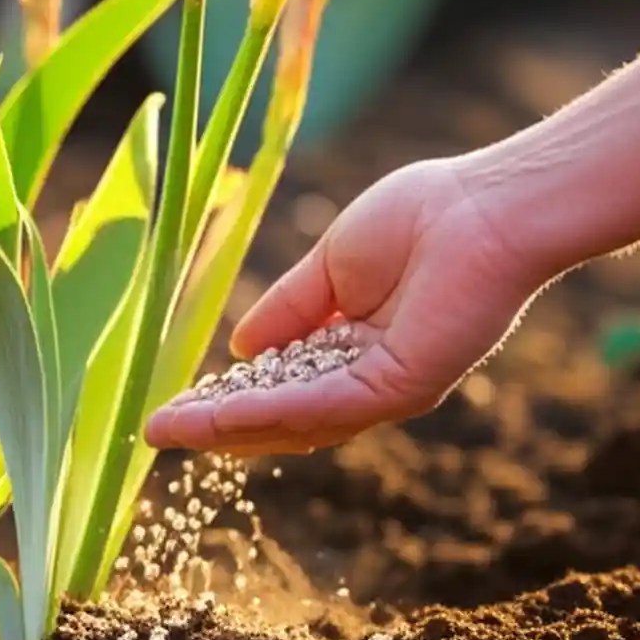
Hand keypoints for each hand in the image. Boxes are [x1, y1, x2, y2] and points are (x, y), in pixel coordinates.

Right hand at [145, 157, 550, 456]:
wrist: (484, 206)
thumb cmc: (420, 220)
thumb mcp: (329, 268)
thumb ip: (288, 309)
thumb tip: (241, 350)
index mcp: (352, 351)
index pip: (278, 389)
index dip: (226, 400)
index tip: (174, 406)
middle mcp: (367, 381)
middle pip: (279, 418)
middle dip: (215, 426)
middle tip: (156, 433)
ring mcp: (384, 390)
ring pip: (292, 421)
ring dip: (226, 427)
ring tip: (169, 431)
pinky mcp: (399, 386)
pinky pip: (320, 406)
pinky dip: (265, 412)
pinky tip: (218, 413)